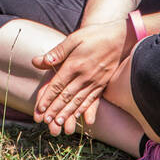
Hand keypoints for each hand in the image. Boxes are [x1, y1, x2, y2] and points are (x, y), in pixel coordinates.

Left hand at [31, 20, 130, 134]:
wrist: (122, 38)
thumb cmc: (95, 36)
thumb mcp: (74, 38)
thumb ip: (57, 52)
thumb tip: (38, 61)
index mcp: (74, 65)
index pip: (57, 85)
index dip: (47, 98)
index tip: (40, 109)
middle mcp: (84, 76)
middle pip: (66, 96)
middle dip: (55, 110)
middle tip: (46, 121)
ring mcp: (95, 82)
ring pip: (79, 101)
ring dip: (68, 113)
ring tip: (59, 123)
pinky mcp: (103, 84)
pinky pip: (92, 100)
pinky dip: (85, 110)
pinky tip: (81, 117)